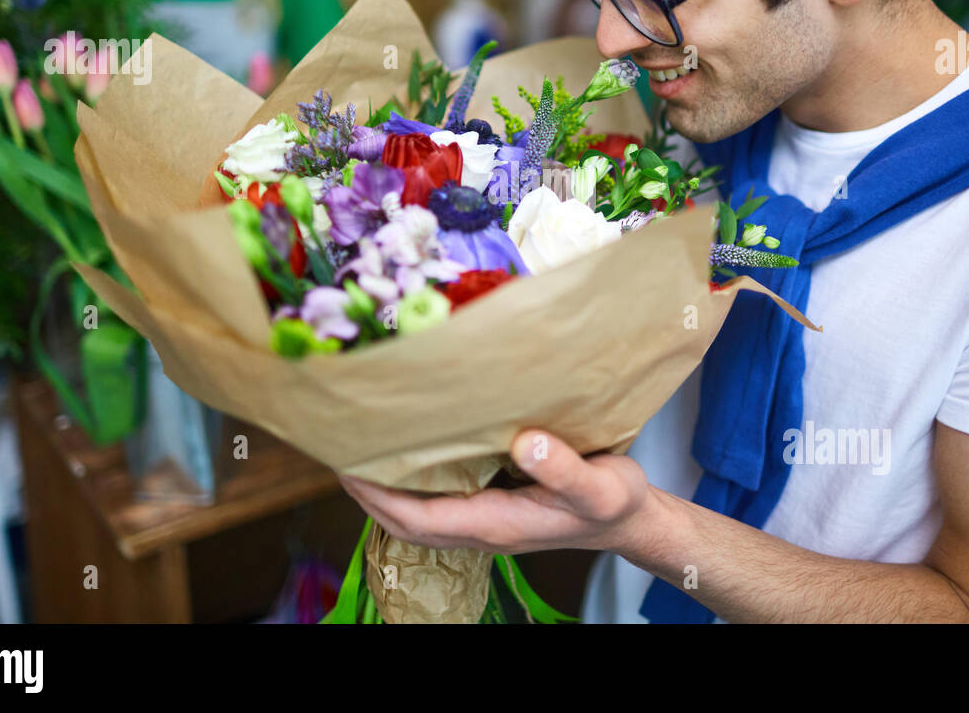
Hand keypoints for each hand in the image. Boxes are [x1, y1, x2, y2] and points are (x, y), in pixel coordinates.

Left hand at [336, 429, 650, 555]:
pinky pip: (438, 503)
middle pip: (406, 522)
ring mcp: (485, 521)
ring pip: (418, 515)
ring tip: (361, 452)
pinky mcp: (492, 507)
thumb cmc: (615, 503)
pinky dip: (411, 486)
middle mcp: (482, 527)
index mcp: (497, 524)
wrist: (630, 519)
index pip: (419, 519)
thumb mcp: (601, 485)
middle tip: (338, 453)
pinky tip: (407, 455)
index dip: (378, 497)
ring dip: (384, 491)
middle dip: (367, 494)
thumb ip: (565, 468)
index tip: (348, 466)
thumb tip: (526, 441)